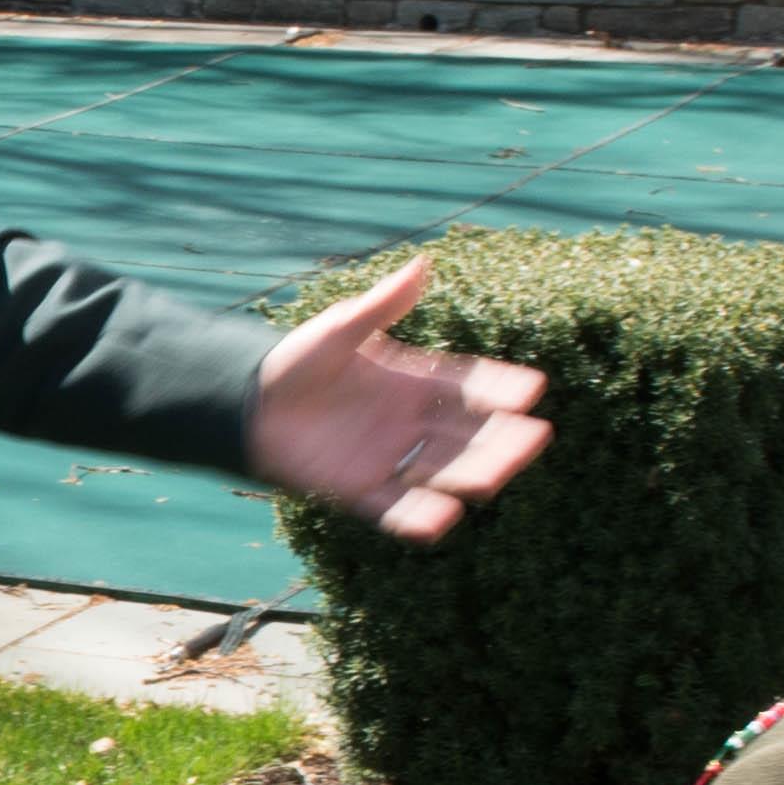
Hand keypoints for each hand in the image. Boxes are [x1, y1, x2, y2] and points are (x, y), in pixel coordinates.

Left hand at [246, 257, 551, 541]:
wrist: (248, 406)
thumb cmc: (296, 363)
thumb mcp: (339, 329)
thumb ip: (381, 304)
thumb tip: (422, 265)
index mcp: (411, 382)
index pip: (464, 385)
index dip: (497, 388)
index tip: (532, 389)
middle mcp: (408, 423)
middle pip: (464, 433)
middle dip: (499, 437)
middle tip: (535, 437)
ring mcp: (387, 457)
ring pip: (439, 470)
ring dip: (471, 473)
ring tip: (500, 474)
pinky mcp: (358, 489)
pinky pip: (393, 507)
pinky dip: (416, 516)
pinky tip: (443, 520)